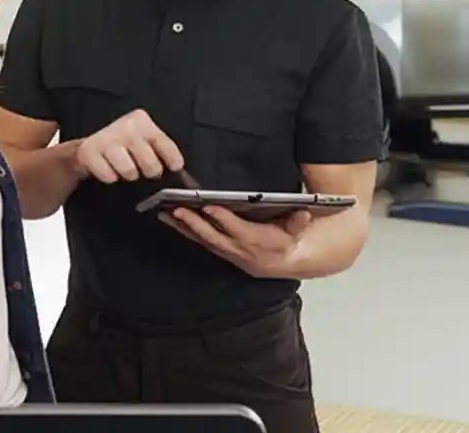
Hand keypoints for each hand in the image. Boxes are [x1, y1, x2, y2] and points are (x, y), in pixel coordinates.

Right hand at [75, 109, 183, 183]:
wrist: (89, 149)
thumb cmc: (122, 147)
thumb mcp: (142, 141)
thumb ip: (159, 151)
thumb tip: (177, 169)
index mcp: (141, 121)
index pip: (162, 142)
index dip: (172, 158)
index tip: (175, 167)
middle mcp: (125, 127)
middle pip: (150, 163)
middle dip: (149, 171)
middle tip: (143, 170)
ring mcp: (107, 138)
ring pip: (130, 171)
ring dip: (128, 175)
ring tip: (124, 170)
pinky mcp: (89, 152)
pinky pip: (109, 176)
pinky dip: (110, 177)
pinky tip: (109, 169)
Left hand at [161, 206, 312, 278]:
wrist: (285, 261)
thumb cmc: (287, 239)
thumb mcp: (297, 229)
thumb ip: (298, 222)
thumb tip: (303, 213)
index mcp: (256, 241)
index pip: (237, 229)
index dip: (223, 219)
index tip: (209, 207)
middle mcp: (239, 250)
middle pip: (213, 236)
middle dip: (194, 224)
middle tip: (176, 210)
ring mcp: (228, 253)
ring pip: (202, 241)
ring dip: (183, 228)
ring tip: (164, 214)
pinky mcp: (221, 252)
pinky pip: (201, 242)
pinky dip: (186, 232)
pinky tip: (173, 221)